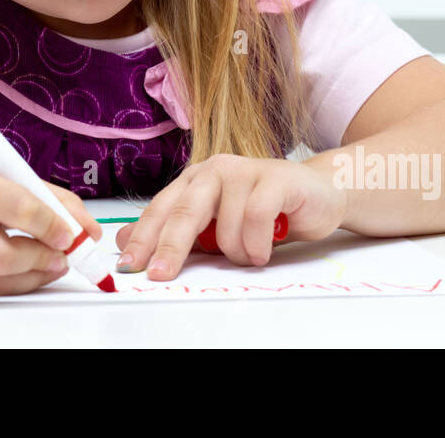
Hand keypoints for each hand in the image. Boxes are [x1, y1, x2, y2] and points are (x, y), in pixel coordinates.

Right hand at [0, 157, 102, 294]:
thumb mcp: (3, 173)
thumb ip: (49, 197)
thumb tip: (87, 229)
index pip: (17, 207)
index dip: (51, 225)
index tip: (72, 234)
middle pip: (4, 255)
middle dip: (43, 260)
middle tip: (64, 256)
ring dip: (35, 276)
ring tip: (51, 263)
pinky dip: (14, 284)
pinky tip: (27, 271)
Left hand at [114, 154, 345, 279]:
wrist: (319, 195)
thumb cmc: (266, 211)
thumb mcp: (216, 227)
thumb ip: (176, 232)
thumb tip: (126, 240)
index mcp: (195, 180)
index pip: (161, 209)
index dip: (143, 238)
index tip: (128, 266)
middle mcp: (215, 170)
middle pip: (184, 213)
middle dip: (170, 249)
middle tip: (160, 275)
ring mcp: (245, 170)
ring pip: (225, 226)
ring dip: (238, 252)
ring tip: (253, 252)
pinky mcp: (275, 177)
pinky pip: (256, 218)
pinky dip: (259, 242)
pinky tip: (266, 247)